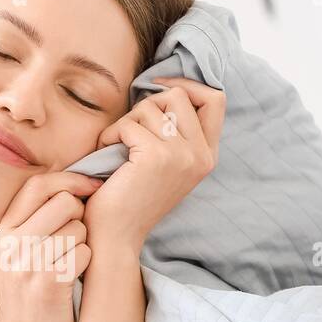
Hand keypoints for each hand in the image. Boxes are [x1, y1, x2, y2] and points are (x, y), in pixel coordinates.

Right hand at [0, 171, 101, 321]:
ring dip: (84, 245)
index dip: (70, 179)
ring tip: (70, 266)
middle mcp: (11, 244)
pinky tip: (75, 281)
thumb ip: (32, 225)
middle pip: (64, 201)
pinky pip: (84, 252)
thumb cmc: (30, 302)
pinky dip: (87, 265)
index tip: (92, 186)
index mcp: (3, 233)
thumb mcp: (16, 259)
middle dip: (81, 217)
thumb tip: (70, 189)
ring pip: (78, 228)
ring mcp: (28, 263)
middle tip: (77, 241)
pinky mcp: (49, 282)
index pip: (38, 185)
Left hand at [83, 76, 223, 251]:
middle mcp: (201, 156)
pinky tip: (106, 154)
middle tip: (130, 130)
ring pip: (150, 107)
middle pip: (179, 96)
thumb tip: (168, 87)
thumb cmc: (131, 197)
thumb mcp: (166, 163)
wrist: (116, 236)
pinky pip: (128, 124)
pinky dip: (111, 135)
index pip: (215, 99)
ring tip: (116, 147)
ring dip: (125, 122)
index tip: (159, 87)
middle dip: (148, 104)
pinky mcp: (156, 157)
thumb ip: (177, 132)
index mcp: (207, 156)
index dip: (187, 85)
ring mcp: (181, 156)